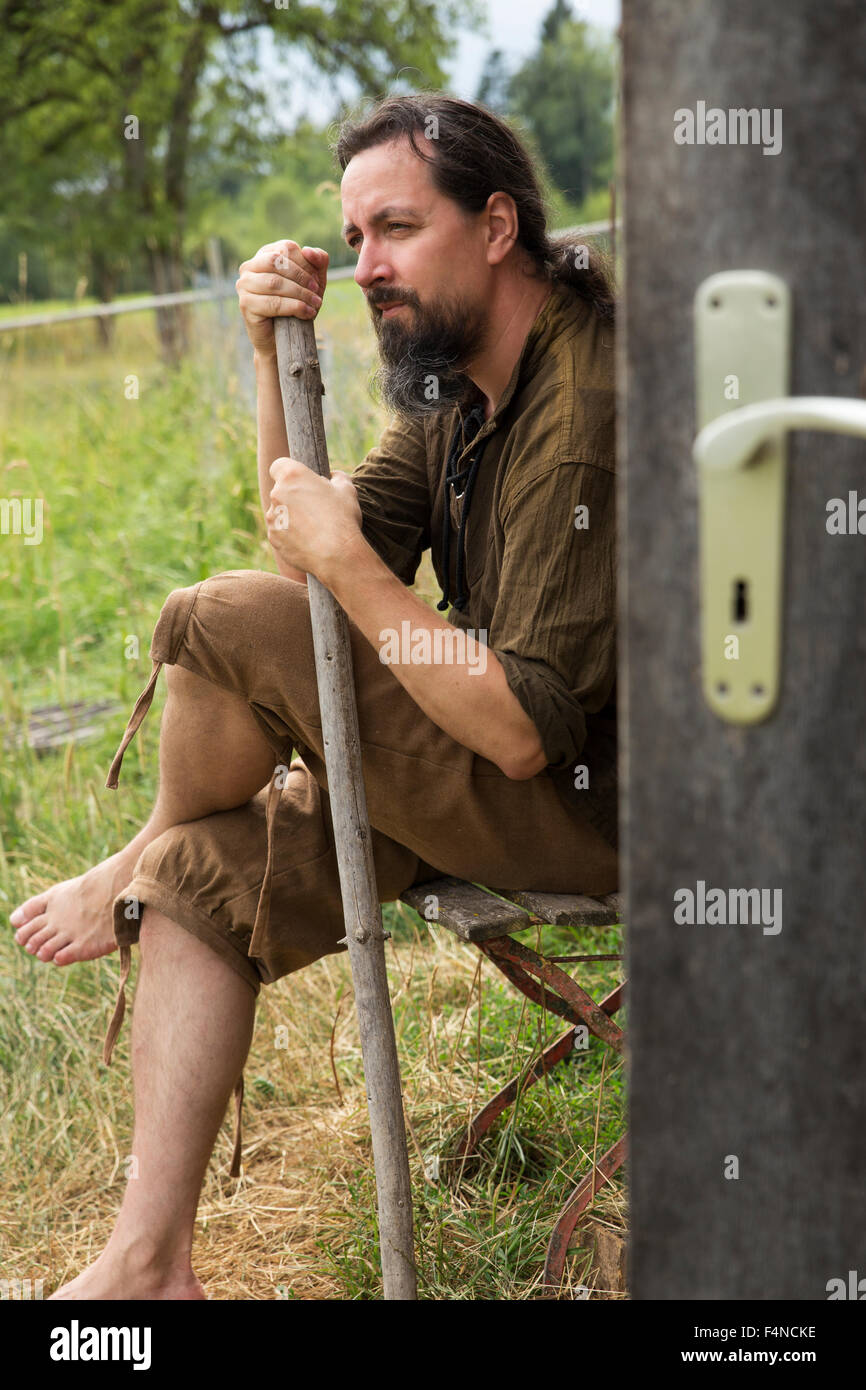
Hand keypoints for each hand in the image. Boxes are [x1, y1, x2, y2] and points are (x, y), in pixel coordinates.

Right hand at [236, 240, 328, 352]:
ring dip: (300, 294)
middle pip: (278, 261)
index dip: (305, 263)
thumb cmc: (296, 306)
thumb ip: (318, 261)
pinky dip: (294, 307)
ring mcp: (244, 285)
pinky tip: (307, 313)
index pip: (286, 248)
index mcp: (265, 255)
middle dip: (302, 277)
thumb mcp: (312, 282)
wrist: (282, 339)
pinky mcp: (245, 304)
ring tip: (315, 304)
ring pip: (274, 282)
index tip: (317, 281)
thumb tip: (309, 250)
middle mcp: (250, 267)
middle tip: (317, 292)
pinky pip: (272, 303)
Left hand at [266, 458, 362, 582]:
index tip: (300, 481)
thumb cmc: (342, 518)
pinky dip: (290, 534)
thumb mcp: (347, 490)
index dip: (288, 472)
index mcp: (292, 476)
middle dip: (293, 496)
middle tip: (315, 507)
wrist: (336, 555)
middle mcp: (277, 494)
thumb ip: (337, 477)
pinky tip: (309, 540)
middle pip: (281, 491)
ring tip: (314, 527)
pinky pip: (280, 532)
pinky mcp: (273, 538)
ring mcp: (273, 517)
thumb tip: (333, 476)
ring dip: (291, 516)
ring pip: (279, 512)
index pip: (278, 465)